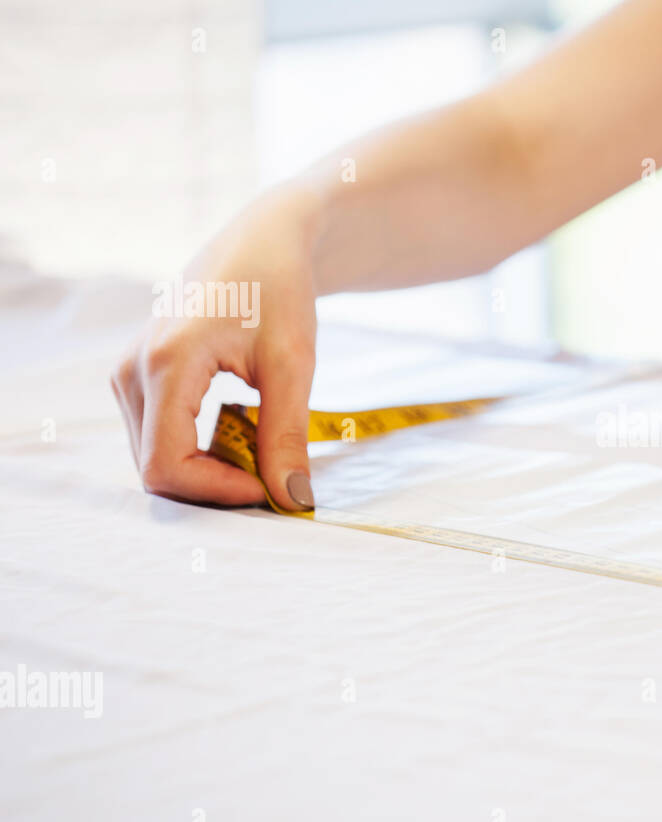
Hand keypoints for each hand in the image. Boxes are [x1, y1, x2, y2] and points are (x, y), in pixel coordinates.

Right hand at [111, 188, 320, 510]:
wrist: (263, 242)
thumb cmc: (279, 290)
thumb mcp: (292, 363)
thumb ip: (285, 434)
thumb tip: (292, 500)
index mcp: (163, 364)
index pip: (166, 466)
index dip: (219, 491)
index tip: (273, 486)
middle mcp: (131, 372)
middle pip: (155, 469)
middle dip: (215, 486)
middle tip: (275, 472)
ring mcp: (128, 375)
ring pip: (155, 458)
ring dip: (209, 471)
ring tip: (264, 448)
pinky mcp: (138, 378)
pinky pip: (159, 437)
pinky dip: (202, 452)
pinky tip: (245, 433)